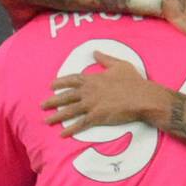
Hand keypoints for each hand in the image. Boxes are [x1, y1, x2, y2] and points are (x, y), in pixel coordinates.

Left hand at [42, 52, 163, 136]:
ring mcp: (92, 104)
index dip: (61, 82)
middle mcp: (89, 91)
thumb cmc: (134, 81)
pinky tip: (63, 134)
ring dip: (57, 116)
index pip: (72, 79)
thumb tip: (95, 52)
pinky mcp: (97, 117)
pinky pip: (80, 124)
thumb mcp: (119, 64)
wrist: (142, 97)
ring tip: (46, 120)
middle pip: (66, 96)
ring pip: (70, 111)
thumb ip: (105, 59)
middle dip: (53, 101)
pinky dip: (71, 129)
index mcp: (93, 79)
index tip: (51, 85)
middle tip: (42, 105)